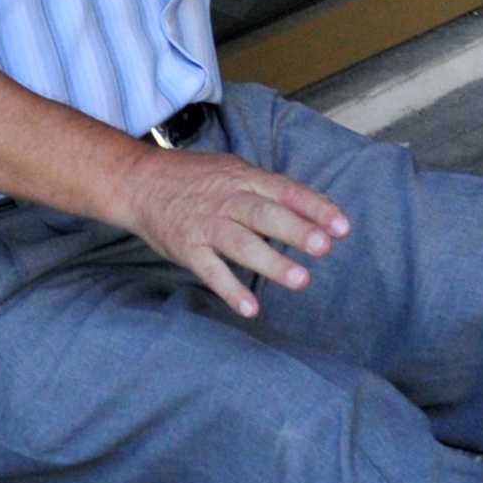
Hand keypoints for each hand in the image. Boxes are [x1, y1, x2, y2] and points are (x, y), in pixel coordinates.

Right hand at [114, 147, 351, 318]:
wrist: (139, 181)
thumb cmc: (197, 180)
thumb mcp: (237, 172)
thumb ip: (276, 191)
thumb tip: (322, 210)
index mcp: (245, 179)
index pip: (285, 191)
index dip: (315, 208)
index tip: (343, 227)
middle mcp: (227, 200)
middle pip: (265, 214)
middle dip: (295, 230)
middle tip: (324, 247)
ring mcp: (205, 224)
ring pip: (241, 242)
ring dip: (271, 262)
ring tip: (301, 281)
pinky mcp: (187, 247)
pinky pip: (210, 270)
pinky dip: (230, 290)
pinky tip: (251, 309)